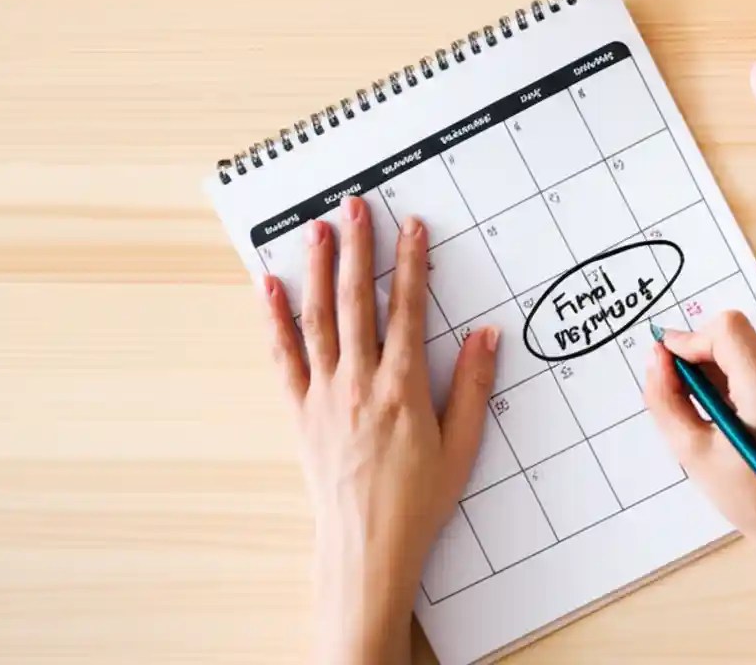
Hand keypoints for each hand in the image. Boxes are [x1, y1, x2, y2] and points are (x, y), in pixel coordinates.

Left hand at [261, 196, 499, 664]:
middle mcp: (359, 383)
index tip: (413, 227)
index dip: (411, 264)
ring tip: (318, 231)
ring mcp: (325, 395)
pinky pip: (284, 358)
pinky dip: (275, 320)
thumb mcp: (462, 447)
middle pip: (358, 302)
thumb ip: (472, 387)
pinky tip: (268, 288)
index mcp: (403, 389)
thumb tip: (486, 336)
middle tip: (355, 208)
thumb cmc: (418, 501)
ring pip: (319, 319)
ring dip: (319, 270)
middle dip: (358, 249)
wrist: (366, 546)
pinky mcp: (300, 412)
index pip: (408, 310)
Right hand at [644, 311, 755, 545]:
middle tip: (684, 395)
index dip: (690, 341)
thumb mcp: (693, 453)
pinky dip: (735, 375)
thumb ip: (666, 399)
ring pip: (745, 344)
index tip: (670, 367)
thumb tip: (656, 356)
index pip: (727, 330)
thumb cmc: (749, 499)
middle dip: (701, 355)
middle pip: (735, 334)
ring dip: (717, 366)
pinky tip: (730, 412)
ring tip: (709, 411)